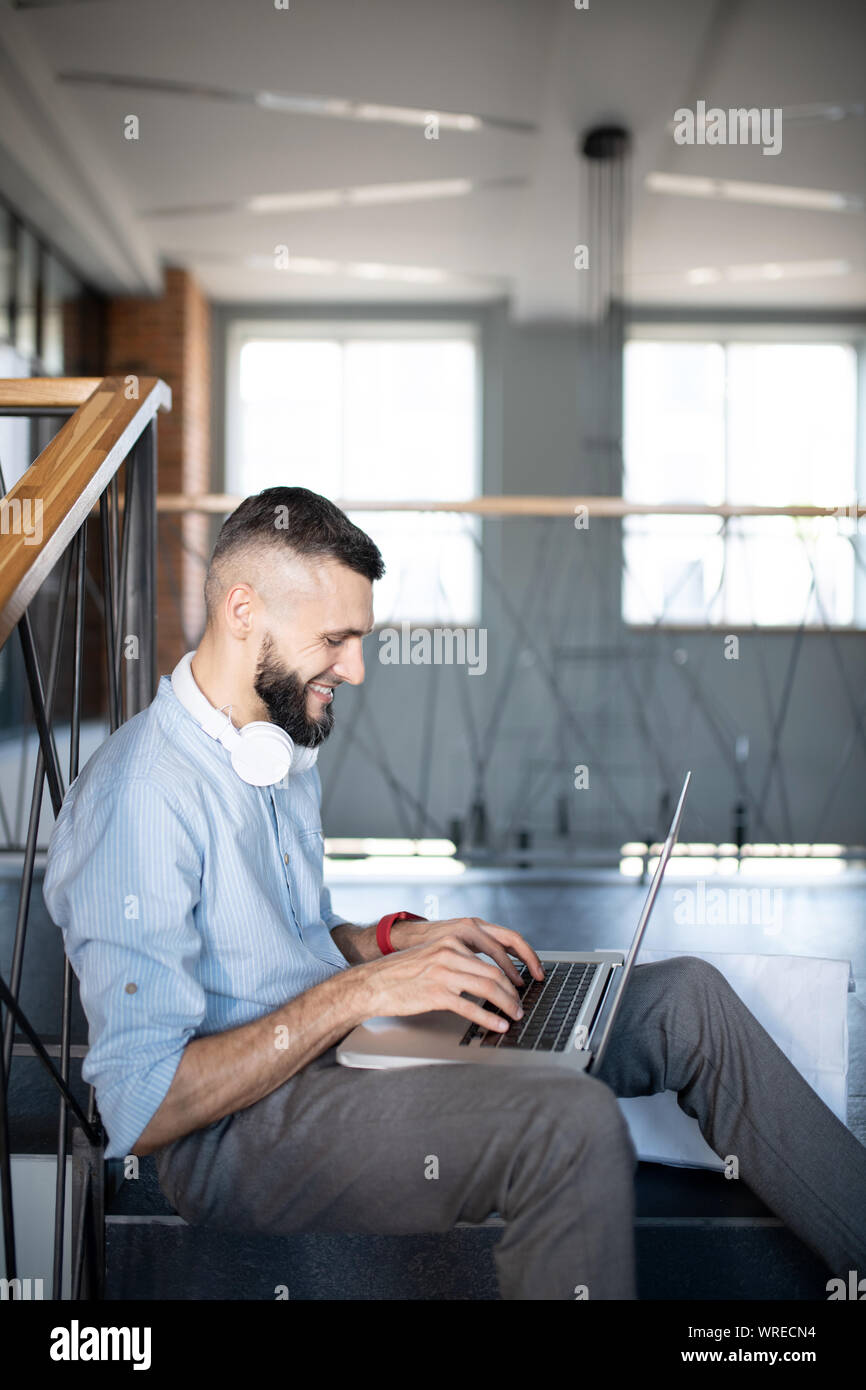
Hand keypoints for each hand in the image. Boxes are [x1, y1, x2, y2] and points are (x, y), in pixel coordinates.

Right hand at [355, 924, 541, 1033]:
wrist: (374, 983)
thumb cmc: (402, 973)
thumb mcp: (434, 955)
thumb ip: (458, 959)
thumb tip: (485, 975)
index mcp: (453, 941)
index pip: (494, 954)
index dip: (515, 968)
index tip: (525, 980)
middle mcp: (450, 952)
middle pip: (495, 973)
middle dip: (513, 992)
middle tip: (521, 1005)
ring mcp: (444, 973)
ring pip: (488, 988)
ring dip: (507, 1005)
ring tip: (515, 1016)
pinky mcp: (437, 993)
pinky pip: (471, 1007)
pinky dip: (489, 1019)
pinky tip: (497, 1025)